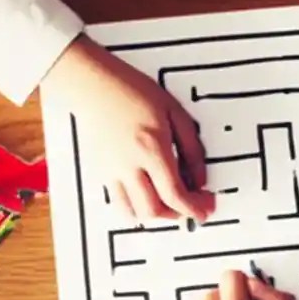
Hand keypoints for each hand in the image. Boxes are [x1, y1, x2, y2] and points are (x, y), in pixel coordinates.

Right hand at [43, 36, 215, 221]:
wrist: (93, 84)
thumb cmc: (131, 91)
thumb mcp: (175, 113)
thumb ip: (192, 148)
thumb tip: (200, 179)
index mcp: (152, 148)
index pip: (175, 194)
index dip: (194, 208)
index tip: (205, 209)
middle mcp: (130, 165)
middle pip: (155, 210)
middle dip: (178, 214)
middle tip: (191, 204)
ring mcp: (112, 171)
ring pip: (135, 212)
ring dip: (157, 215)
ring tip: (170, 203)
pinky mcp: (101, 172)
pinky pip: (118, 203)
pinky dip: (136, 208)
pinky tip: (147, 197)